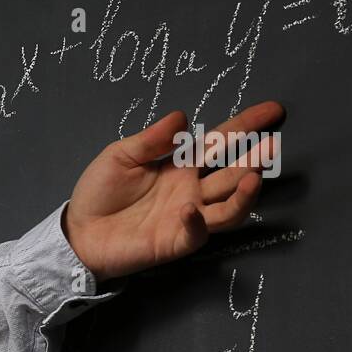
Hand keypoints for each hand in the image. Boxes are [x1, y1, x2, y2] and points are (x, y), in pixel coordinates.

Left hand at [62, 101, 284, 281]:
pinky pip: (196, 233)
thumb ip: (150, 139)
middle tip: (271, 146)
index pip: (220, 142)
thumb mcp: (120, 155)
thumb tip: (182, 117)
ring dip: (244, 194)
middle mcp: (192, 190)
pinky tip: (190, 209)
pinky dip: (197, 222)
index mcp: (180, 165)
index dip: (246, 126)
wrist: (78, 233)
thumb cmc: (99, 192)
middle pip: (232, 173)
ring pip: (228, 207)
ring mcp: (188, 217)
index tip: (273, 111)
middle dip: (254, 159)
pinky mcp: (176, 241)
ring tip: (254, 176)